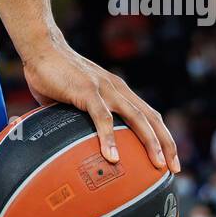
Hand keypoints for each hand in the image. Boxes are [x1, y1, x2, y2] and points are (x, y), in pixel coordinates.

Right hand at [21, 35, 180, 173]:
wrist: (41, 47)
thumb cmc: (54, 75)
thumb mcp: (74, 100)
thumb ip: (80, 119)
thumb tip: (75, 146)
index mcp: (117, 91)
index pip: (148, 115)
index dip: (162, 137)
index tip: (169, 160)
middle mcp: (117, 88)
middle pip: (151, 118)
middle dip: (166, 144)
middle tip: (174, 169)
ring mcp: (104, 88)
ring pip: (136, 117)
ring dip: (150, 142)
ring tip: (157, 164)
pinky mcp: (87, 90)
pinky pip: (102, 117)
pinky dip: (110, 138)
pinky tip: (112, 157)